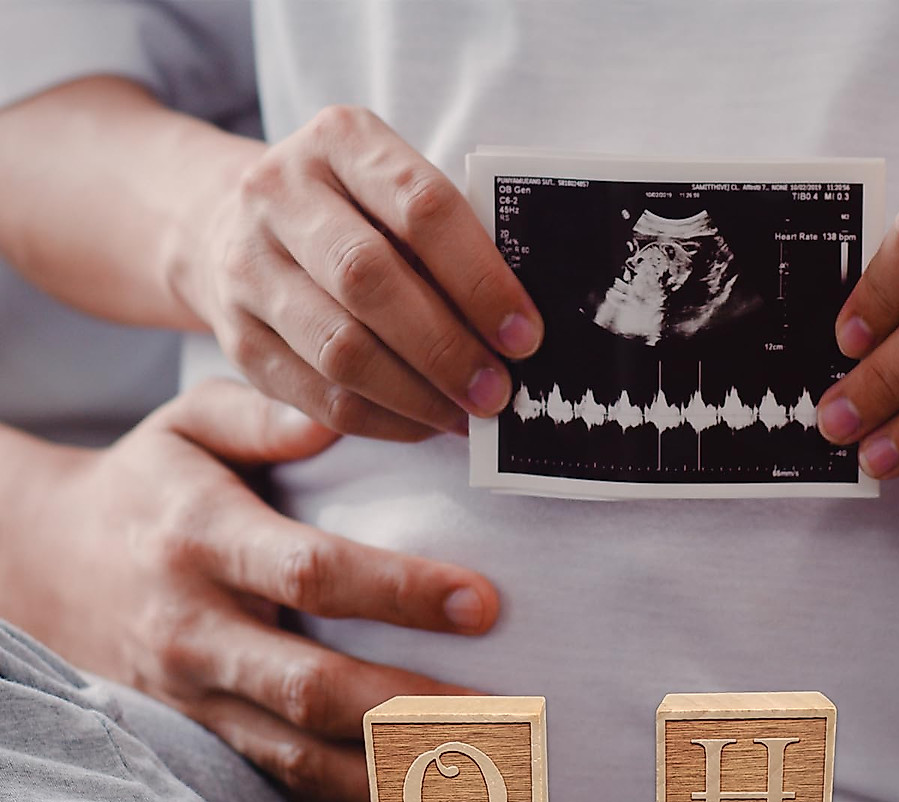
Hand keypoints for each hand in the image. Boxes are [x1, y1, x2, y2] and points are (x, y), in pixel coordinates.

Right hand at [14, 379, 498, 801]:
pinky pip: (277, 785)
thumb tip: (341, 416)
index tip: (482, 603)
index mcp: (202, 540)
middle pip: (311, 686)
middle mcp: (197, 630)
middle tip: (502, 713)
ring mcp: (196, 696)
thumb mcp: (186, 425)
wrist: (50, 564)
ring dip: (388, 774)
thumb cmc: (150, 485)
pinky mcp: (202, 735)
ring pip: (297, 754)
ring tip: (476, 780)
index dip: (398, 591)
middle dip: (410, 706)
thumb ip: (259, 413)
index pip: (310, 572)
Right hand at [182, 105, 543, 439]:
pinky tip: (425, 424)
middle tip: (497, 392)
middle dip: (446, 348)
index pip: (422, 208)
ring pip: (341, 350)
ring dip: (418, 396)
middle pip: (370, 280)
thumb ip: (449, 240)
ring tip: (467, 415)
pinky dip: (385, 421)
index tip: (525, 336)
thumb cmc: (352, 214)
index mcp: (339, 141)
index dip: (481, 279)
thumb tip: (517, 329)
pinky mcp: (237, 340)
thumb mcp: (394, 193)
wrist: (234, 225)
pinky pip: (320, 398)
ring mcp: (247, 268)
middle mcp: (278, 194)